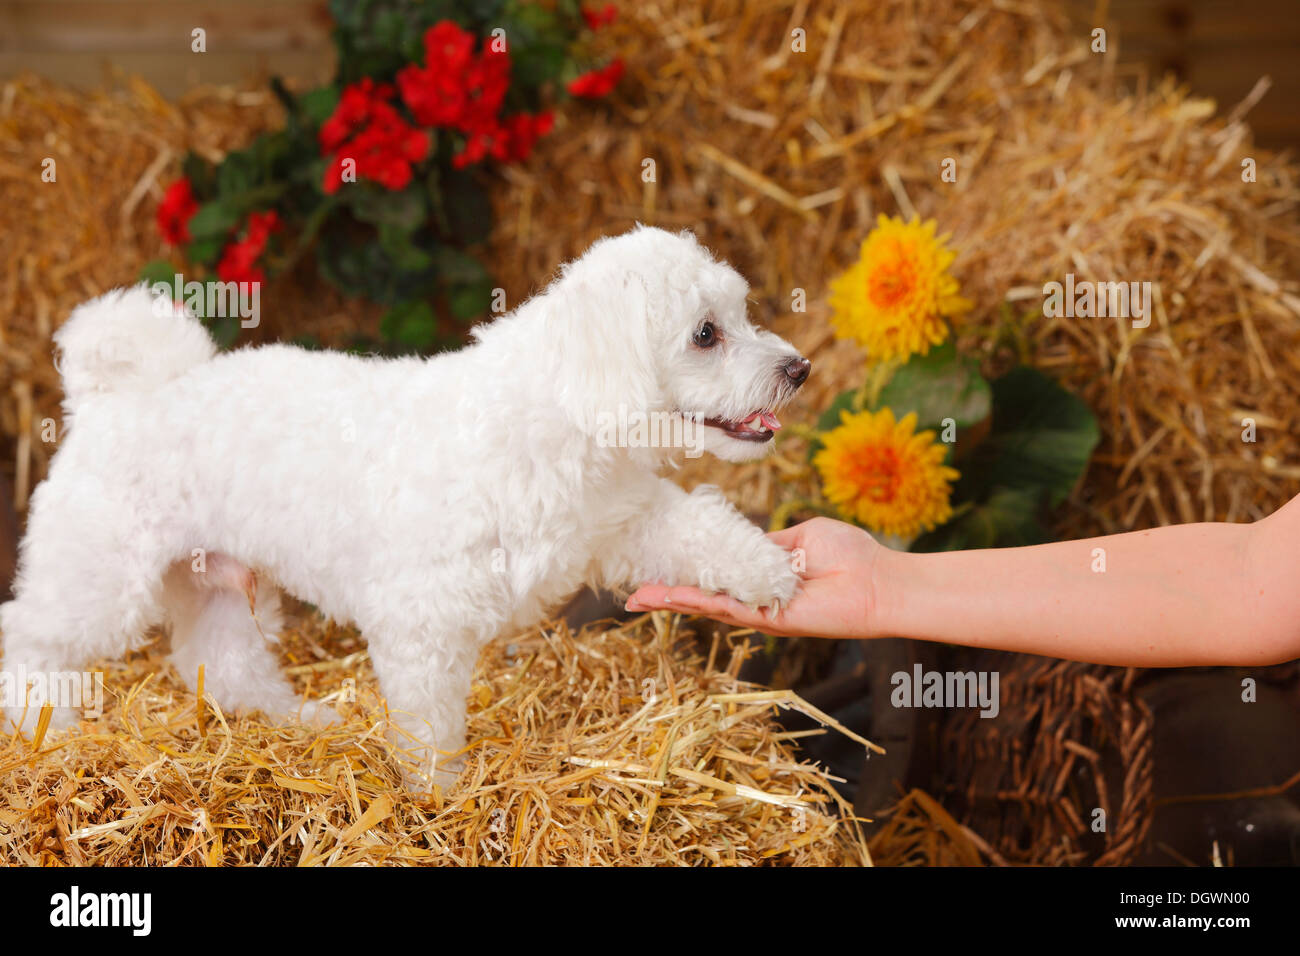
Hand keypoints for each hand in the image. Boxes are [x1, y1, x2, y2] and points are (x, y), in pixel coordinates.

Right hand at [625, 517, 887, 638]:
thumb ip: (771, 542)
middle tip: (632, 594)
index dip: (690, 568)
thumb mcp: (803, 537)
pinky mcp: (772, 620)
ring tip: (639, 599)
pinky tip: (673, 598)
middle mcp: (759, 597)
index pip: (719, 571)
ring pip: (709, 605)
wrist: (881, 582)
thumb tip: (746, 540)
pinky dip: (700, 602)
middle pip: (705, 594)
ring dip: (673, 600)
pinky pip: (730, 609)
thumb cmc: (852, 555)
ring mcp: (763, 610)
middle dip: (669, 593)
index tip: (660, 562)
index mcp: (764, 575)